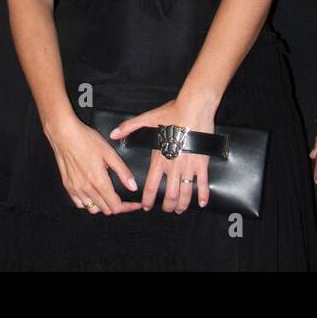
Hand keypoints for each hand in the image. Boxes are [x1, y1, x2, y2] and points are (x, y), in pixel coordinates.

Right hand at [43, 114, 141, 215]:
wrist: (64, 134)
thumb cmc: (87, 140)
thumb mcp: (109, 153)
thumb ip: (122, 171)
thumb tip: (133, 187)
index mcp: (99, 182)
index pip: (116, 207)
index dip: (127, 207)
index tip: (134, 204)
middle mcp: (87, 189)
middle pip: (106, 210)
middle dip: (116, 206)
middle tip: (122, 197)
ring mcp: (76, 189)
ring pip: (92, 209)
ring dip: (102, 205)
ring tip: (107, 195)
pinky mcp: (67, 186)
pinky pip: (80, 203)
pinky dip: (88, 203)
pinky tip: (92, 193)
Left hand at [112, 98, 216, 213]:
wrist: (193, 108)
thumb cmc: (171, 113)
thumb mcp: (147, 119)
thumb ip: (129, 127)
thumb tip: (113, 134)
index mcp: (159, 159)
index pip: (151, 186)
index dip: (148, 200)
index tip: (147, 206)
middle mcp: (173, 166)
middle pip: (170, 195)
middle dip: (167, 206)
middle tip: (166, 209)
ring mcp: (188, 166)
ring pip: (186, 193)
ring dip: (182, 205)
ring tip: (180, 209)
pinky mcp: (202, 163)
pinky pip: (203, 183)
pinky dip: (203, 195)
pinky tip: (202, 203)